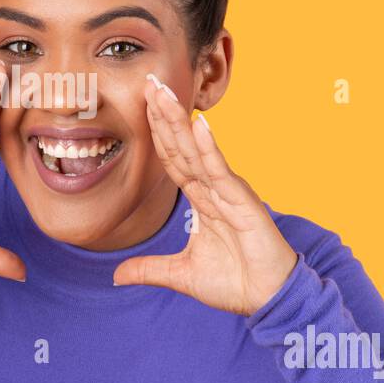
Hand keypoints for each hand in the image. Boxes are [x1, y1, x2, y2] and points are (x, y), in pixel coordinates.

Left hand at [112, 75, 298, 315]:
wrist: (267, 301)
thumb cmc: (235, 283)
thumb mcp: (180, 275)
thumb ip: (148, 270)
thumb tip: (116, 276)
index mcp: (201, 199)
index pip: (173, 159)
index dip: (156, 132)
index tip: (141, 104)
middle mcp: (214, 188)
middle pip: (182, 145)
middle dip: (164, 114)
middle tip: (147, 81)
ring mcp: (229, 192)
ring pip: (198, 150)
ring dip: (180, 121)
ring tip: (163, 93)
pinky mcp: (244, 202)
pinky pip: (222, 171)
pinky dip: (210, 149)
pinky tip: (200, 125)